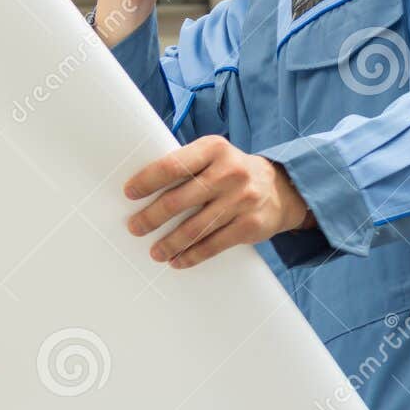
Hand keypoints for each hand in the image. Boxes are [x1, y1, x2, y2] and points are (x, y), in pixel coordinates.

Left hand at [123, 136, 311, 267]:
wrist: (280, 189)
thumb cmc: (230, 171)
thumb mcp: (212, 156)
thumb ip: (185, 164)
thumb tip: (142, 186)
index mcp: (213, 149)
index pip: (173, 165)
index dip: (148, 181)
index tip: (129, 193)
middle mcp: (229, 172)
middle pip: (180, 200)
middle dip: (152, 217)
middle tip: (135, 227)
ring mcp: (241, 200)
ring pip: (195, 227)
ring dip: (170, 243)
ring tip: (154, 251)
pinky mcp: (250, 225)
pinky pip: (214, 245)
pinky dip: (192, 255)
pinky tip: (177, 260)